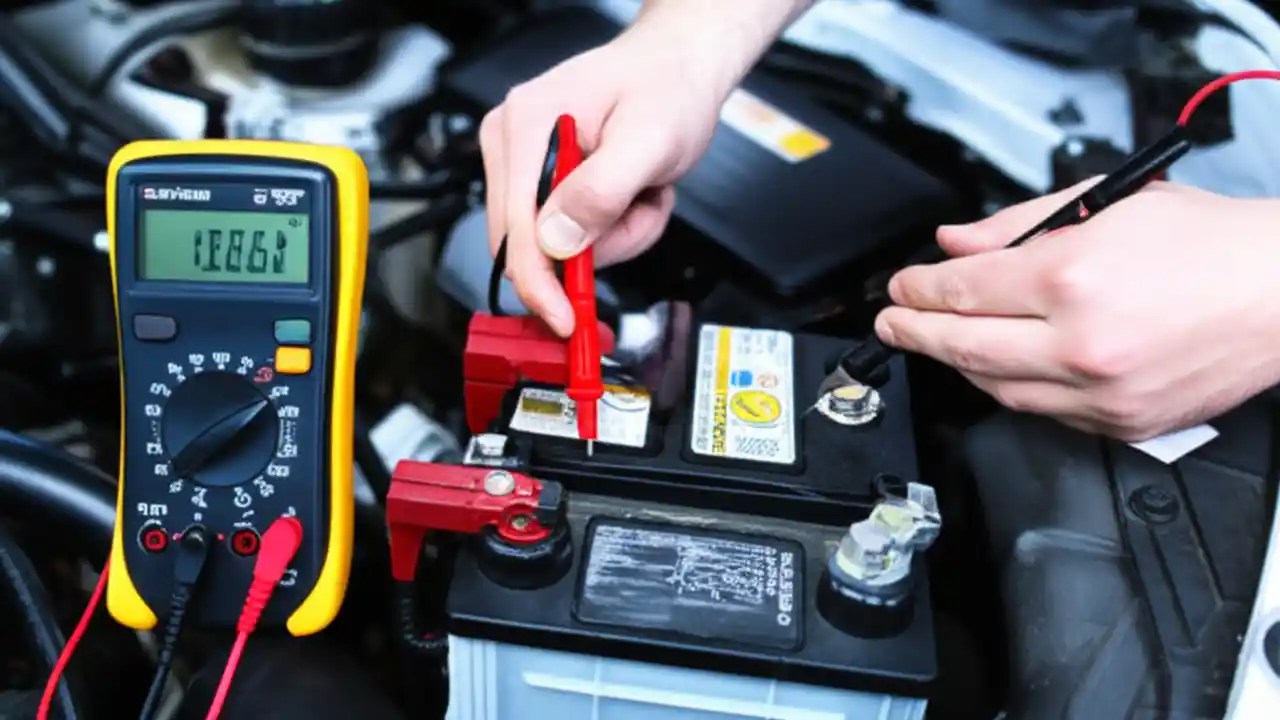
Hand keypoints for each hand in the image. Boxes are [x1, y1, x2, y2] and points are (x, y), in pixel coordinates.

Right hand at [479, 29, 720, 334]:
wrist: (677, 68)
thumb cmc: (666, 88)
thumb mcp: (649, 141)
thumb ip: (602, 191)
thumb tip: (557, 241)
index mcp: (526, 127)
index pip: (515, 232)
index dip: (540, 286)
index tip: (565, 321)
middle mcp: (511, 141)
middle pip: (533, 244)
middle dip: (596, 246)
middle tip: (642, 211)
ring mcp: (522, 160)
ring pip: (555, 245)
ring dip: (612, 237)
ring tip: (643, 196)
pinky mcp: (540, 178)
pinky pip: (567, 234)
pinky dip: (609, 229)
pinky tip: (630, 196)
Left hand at [875, 181, 1279, 440]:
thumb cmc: (1209, 245)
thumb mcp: (1107, 204)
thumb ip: (1018, 224)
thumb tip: (956, 242)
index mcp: (1072, 278)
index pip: (961, 289)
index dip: (917, 289)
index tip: (901, 287)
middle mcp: (1081, 342)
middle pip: (963, 345)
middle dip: (913, 332)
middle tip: (892, 324)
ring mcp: (1100, 392)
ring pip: (995, 387)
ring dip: (957, 363)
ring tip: (938, 342)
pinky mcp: (1121, 424)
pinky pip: (1042, 412)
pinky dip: (1010, 388)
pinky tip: (996, 367)